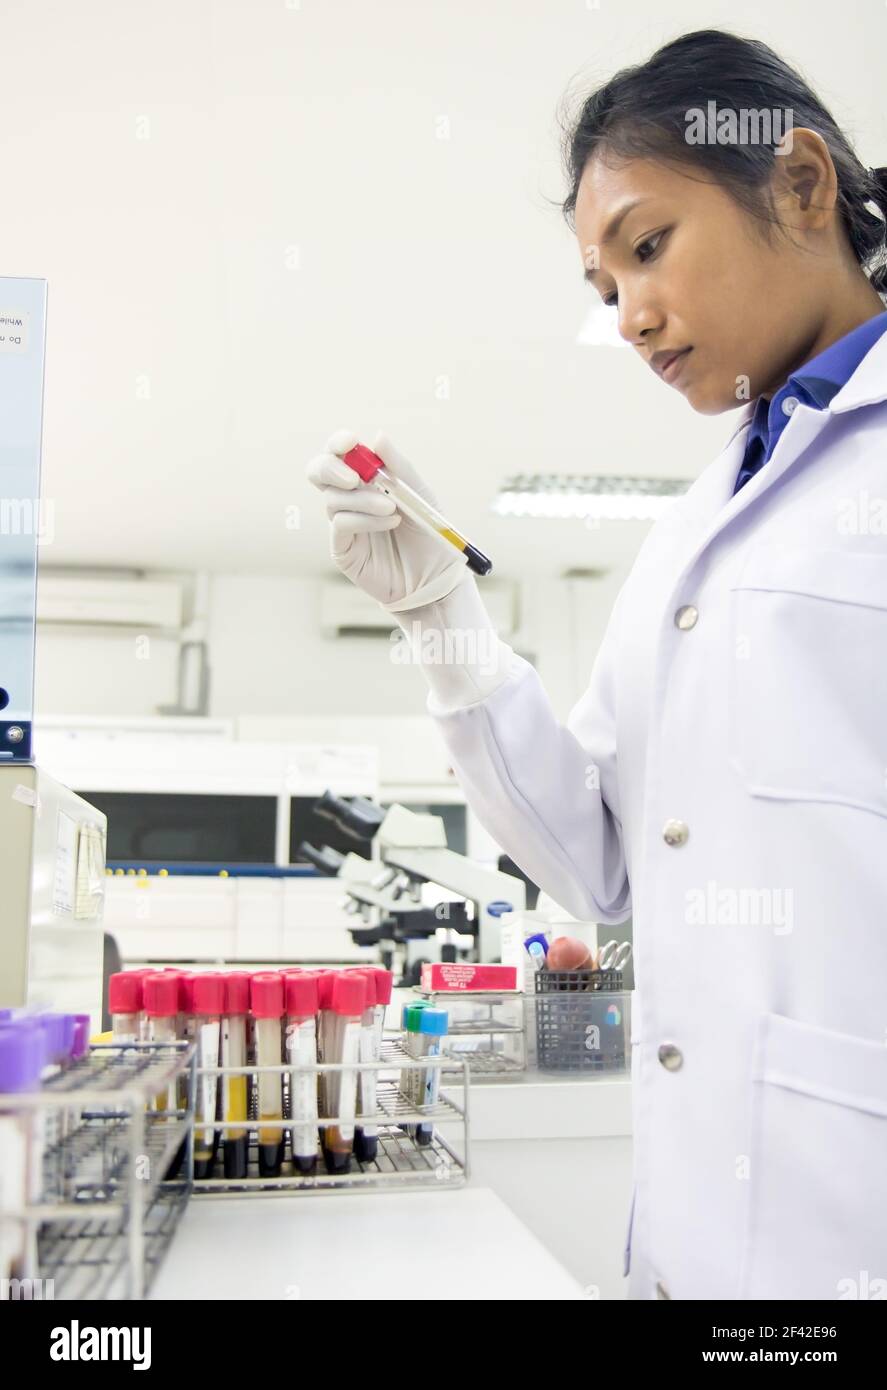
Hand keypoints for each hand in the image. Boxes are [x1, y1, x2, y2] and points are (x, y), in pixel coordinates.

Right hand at [306, 430, 467, 610]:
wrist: (435, 575)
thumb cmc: (427, 532)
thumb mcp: (418, 494)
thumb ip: (398, 467)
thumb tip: (377, 436)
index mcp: (365, 479)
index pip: (339, 453)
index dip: (338, 443)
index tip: (349, 442)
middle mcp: (348, 498)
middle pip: (318, 471)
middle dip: (331, 468)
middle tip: (355, 478)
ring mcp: (342, 523)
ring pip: (332, 499)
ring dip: (363, 500)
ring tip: (392, 509)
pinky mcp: (342, 549)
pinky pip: (341, 524)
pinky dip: (364, 519)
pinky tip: (389, 523)